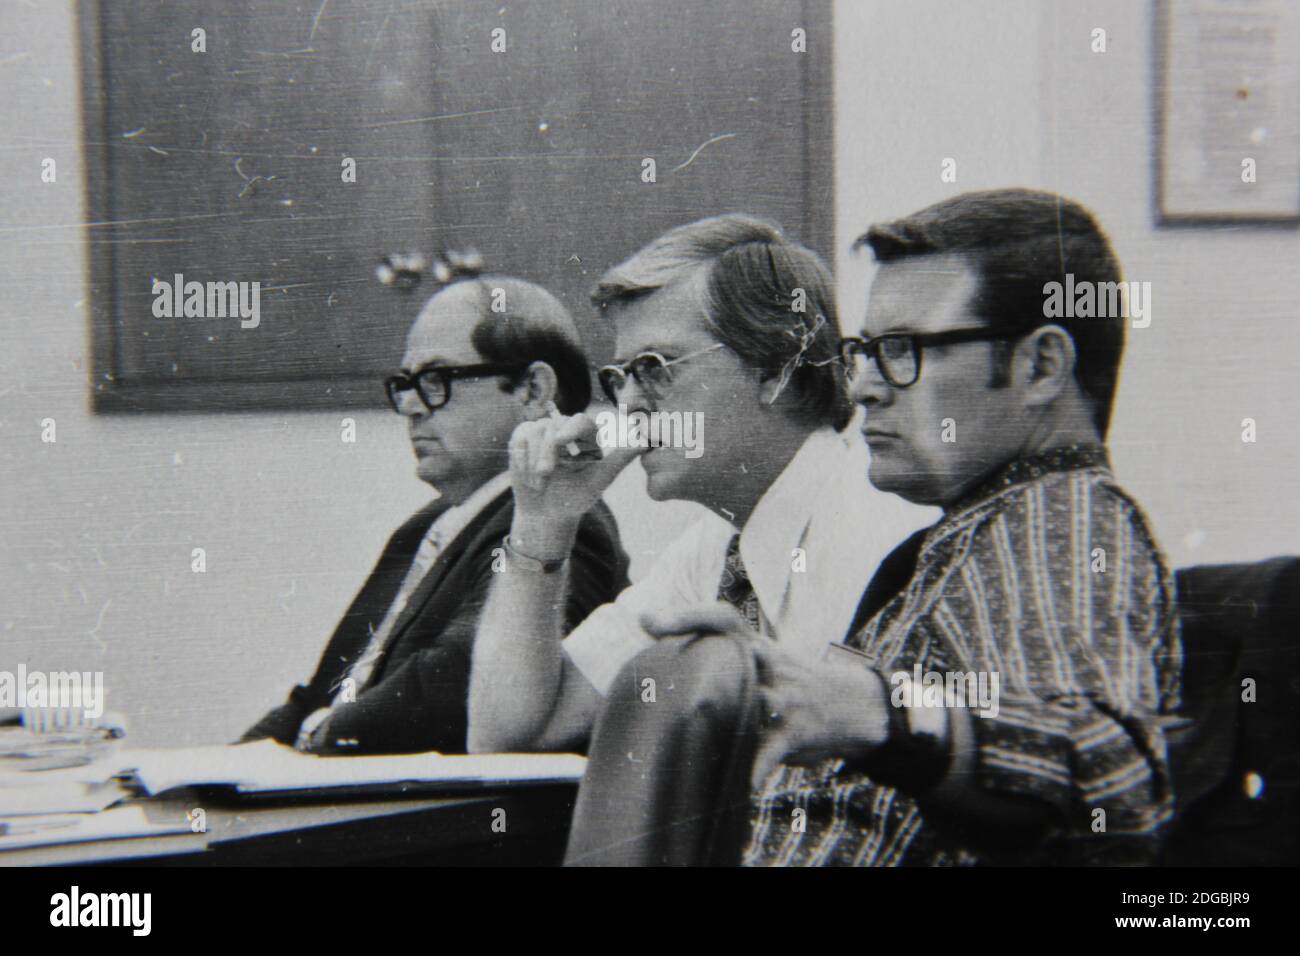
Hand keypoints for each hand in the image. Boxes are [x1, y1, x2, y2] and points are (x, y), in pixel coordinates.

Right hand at [507, 411, 642, 550]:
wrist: (545, 514)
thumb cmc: (575, 498)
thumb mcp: (599, 480)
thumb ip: (620, 459)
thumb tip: (646, 442)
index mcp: (587, 436)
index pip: (580, 421)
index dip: (571, 429)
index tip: (562, 441)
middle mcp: (565, 429)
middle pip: (554, 426)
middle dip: (547, 452)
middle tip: (546, 475)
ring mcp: (543, 432)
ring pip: (535, 432)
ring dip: (534, 459)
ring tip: (539, 483)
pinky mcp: (523, 437)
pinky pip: (520, 437)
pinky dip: (521, 457)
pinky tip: (527, 474)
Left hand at [642, 602, 890, 789]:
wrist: (853, 706)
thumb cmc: (793, 685)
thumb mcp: (765, 662)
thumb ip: (726, 659)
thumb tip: (667, 661)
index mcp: (757, 646)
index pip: (722, 617)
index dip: (686, 615)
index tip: (646, 620)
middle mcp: (768, 664)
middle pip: (729, 648)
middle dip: (692, 646)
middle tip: (650, 657)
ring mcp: (783, 697)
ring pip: (746, 700)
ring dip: (716, 717)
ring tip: (677, 738)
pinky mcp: (795, 731)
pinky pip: (769, 752)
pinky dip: (753, 771)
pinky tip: (739, 788)